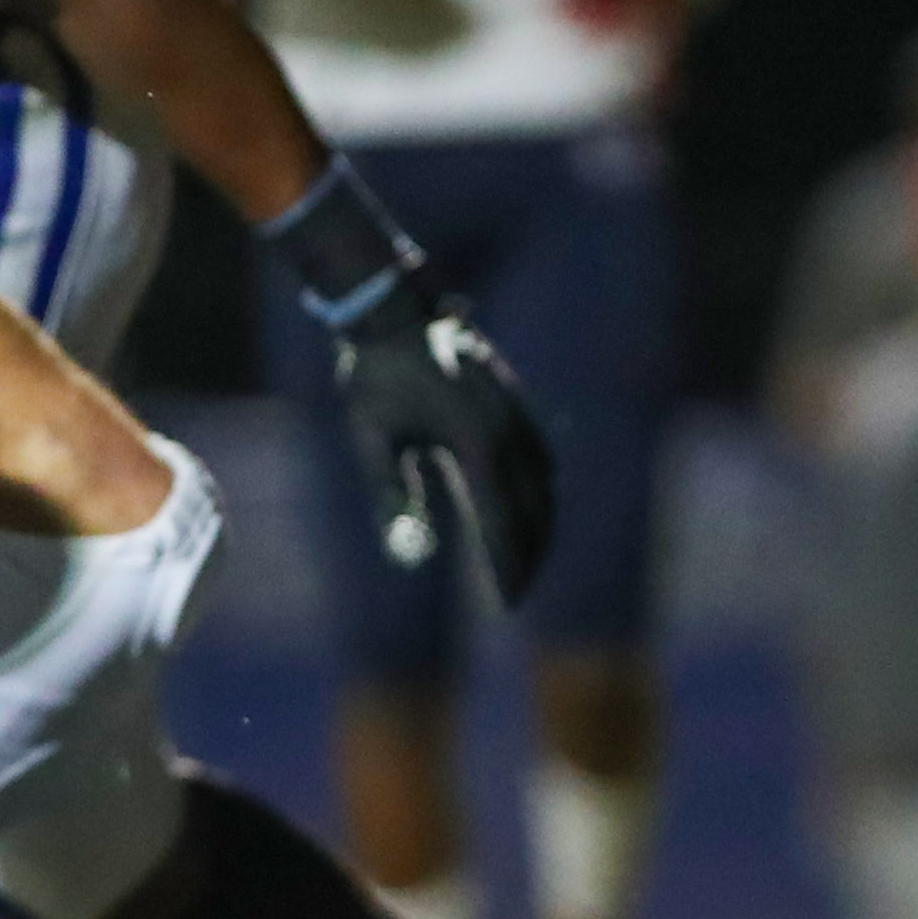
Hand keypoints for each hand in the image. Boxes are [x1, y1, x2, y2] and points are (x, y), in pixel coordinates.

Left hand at [333, 297, 556, 606]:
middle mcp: (508, 430)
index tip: (503, 608)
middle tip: (513, 599)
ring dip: (538, 529)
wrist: (392, 309)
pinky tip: (526, 512)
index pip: (502, 523)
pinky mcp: (515, 403)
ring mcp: (517, 414)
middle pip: (534, 511)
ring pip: (543, 488)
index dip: (506, 570)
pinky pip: (540, 461)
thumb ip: (394, 497)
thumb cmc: (375, 376)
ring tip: (521, 565)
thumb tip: (410, 556)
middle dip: (528, 558)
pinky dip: (539, 495)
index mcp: (476, 443)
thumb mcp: (374, 439)